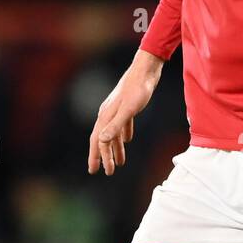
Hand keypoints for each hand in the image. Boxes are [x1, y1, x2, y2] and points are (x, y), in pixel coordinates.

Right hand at [88, 51, 163, 175]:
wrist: (146, 70)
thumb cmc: (138, 89)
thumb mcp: (128, 110)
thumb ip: (115, 126)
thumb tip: (102, 141)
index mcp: (106, 116)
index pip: (98, 141)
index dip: (97, 157)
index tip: (96, 171)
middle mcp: (108, 113)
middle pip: (103, 139)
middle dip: (103, 156)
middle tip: (106, 172)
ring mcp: (117, 109)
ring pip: (113, 133)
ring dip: (115, 148)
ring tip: (120, 162)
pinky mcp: (127, 105)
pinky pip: (122, 124)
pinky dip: (123, 134)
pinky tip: (128, 140)